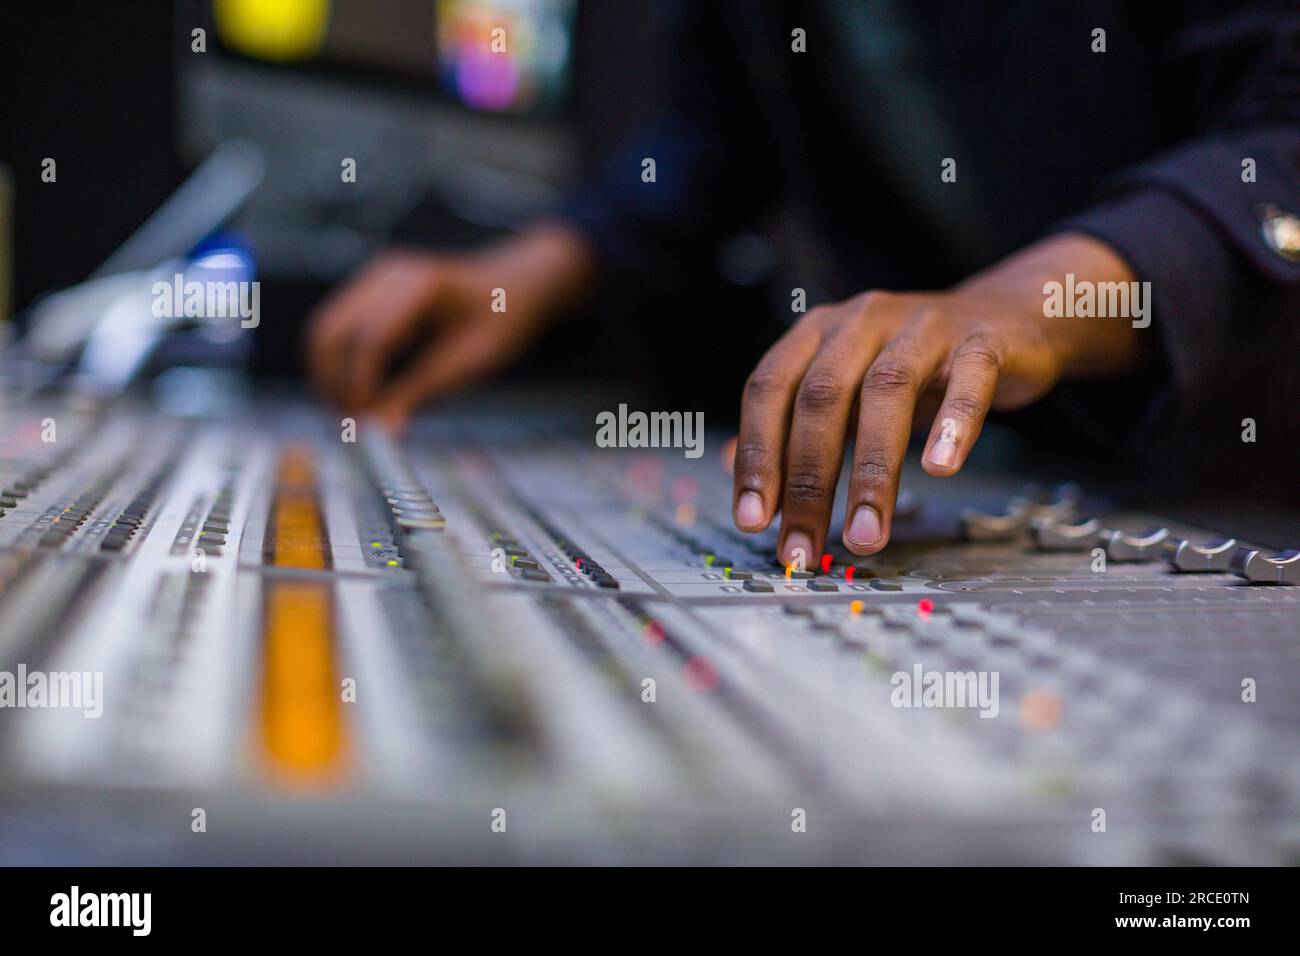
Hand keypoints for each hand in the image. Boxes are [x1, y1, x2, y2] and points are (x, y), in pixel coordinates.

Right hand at [307, 222, 593, 431]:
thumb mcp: (469, 362)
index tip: (364, 425)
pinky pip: (337, 329)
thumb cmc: (502, 320)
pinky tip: (359, 393)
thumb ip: (420, 392)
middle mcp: (388, 274)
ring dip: (328, 375)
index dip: (361, 387)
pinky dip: (338, 363)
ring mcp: (374, 278)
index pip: (370, 340)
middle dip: (333, 382)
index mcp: (420, 286)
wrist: (515, 287)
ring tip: (351, 413)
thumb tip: (379, 431)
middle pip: (330, 332)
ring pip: (324, 331)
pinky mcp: (369, 291)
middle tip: (349, 424)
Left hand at [732, 233, 1149, 563]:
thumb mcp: (845, 386)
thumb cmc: (912, 363)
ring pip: (887, 392)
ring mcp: (922, 327)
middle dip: (809, 482)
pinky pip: (967, 380)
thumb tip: (733, 467)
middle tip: (805, 546)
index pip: (769, 389)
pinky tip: (940, 469)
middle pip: (822, 398)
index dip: (758, 455)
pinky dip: (953, 424)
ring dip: (871, 472)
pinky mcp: (981, 341)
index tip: (753, 520)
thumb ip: (791, 423)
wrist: (1003, 317)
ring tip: (865, 534)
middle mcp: (861, 322)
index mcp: (817, 333)